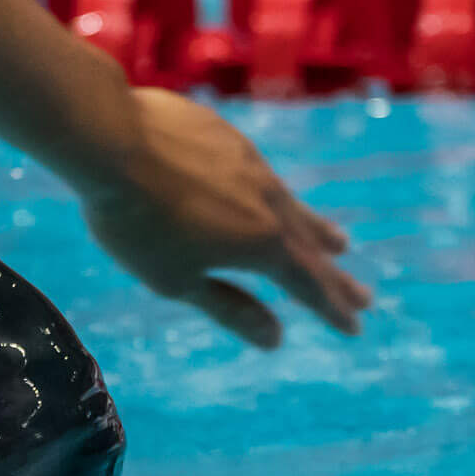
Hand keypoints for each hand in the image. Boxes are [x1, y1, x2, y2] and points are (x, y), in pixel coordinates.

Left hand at [81, 88, 371, 346]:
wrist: (110, 139)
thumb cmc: (136, 222)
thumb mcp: (177, 280)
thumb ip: (229, 307)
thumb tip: (275, 339)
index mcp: (262, 242)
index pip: (307, 284)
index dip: (331, 309)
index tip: (354, 328)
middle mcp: (268, 200)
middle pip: (309, 245)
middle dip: (335, 276)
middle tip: (364, 297)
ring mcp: (249, 162)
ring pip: (290, 203)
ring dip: (315, 228)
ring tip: (336, 242)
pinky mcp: (225, 136)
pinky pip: (258, 175)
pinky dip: (275, 196)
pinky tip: (266, 196)